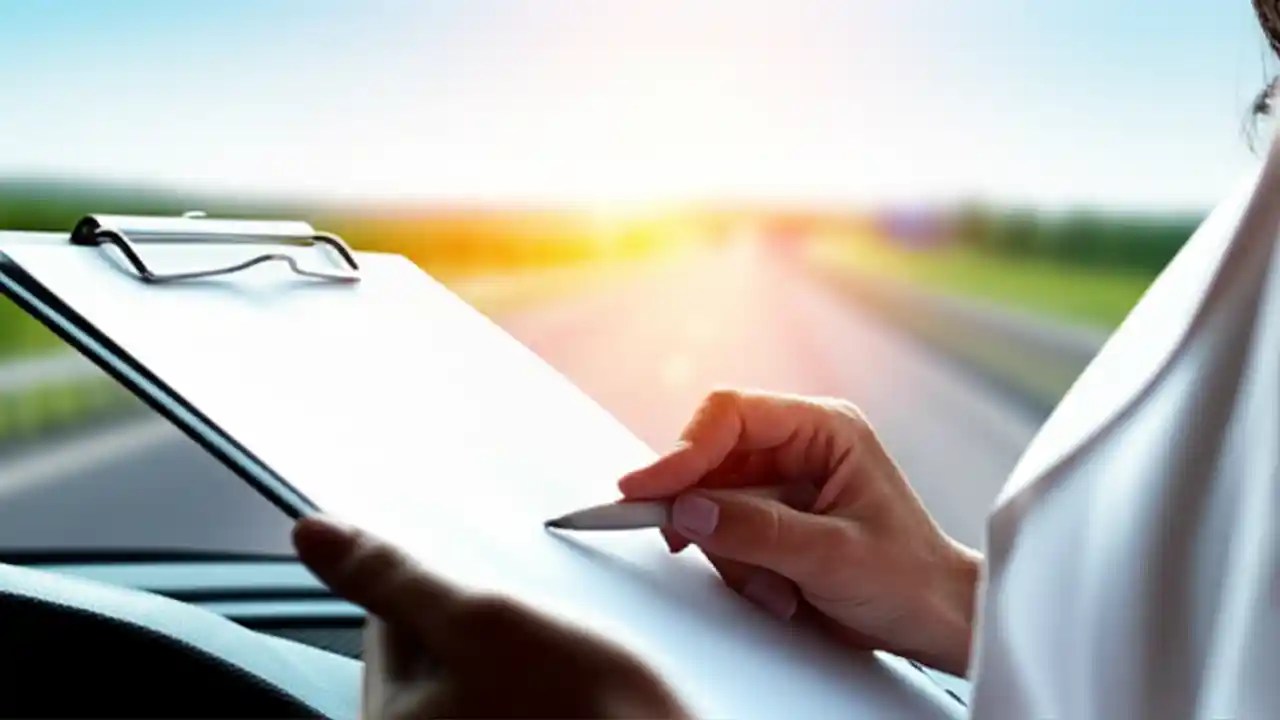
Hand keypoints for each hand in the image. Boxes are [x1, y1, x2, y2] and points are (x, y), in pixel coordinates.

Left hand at [293, 515, 688, 718]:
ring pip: (479, 666)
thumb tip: (314, 536)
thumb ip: (395, 577)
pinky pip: (514, 691)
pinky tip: (570, 680)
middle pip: (432, 649)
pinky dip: (539, 676)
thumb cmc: (586, 711)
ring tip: (558, 660)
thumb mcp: (482, 620)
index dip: (440, 591)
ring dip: (515, 645)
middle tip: (531, 633)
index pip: (387, 624)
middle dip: (480, 623)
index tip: (480, 590)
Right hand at [619, 390, 980, 675]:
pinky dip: (740, 570)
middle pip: (710, 459)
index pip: (732, 416)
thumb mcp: (833, 556)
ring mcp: (781, 483)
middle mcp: (798, 445)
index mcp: (824, 427)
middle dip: (708, 515)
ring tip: (781, 589)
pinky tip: (780, 592)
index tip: (644, 490)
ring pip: (709, 504)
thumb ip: (759, 531)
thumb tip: (688, 510)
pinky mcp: (770, 519)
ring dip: (734, 556)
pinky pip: (722, 536)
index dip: (683, 450)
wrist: (936, 620)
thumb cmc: (911, 578)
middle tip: (693, 547)